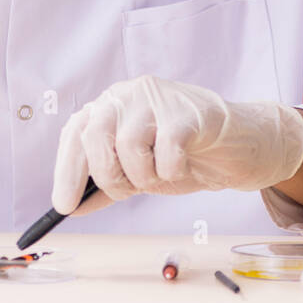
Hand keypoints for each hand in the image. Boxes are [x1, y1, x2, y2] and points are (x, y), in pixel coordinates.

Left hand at [52, 75, 302, 214]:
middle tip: (127, 194)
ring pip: (129, 146)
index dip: (66, 171)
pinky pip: (166, 152)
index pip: (75, 132)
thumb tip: (70, 208)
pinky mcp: (188, 112)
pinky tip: (183, 168)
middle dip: (107, 176)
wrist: (238, 147)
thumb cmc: (185, 156)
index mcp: (112, 105)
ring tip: (162, 177)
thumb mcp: (139, 172)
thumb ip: (105, 186)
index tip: (64, 207)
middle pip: (95, 134)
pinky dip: (171, 172)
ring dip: (144, 177)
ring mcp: (158, 98)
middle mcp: (129, 94)